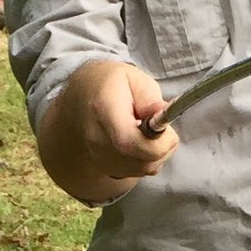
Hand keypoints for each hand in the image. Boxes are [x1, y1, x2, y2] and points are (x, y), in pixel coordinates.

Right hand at [39, 60, 178, 202]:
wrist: (82, 99)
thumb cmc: (111, 85)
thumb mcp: (134, 78)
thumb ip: (150, 97)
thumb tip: (162, 115)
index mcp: (103, 109)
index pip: (128, 141)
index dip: (157, 144)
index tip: (168, 131)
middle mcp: (97, 138)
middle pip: (140, 160)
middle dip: (163, 147)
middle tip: (161, 127)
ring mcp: (99, 156)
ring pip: (143, 169)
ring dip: (157, 153)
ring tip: (149, 131)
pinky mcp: (105, 167)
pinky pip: (137, 172)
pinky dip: (147, 159)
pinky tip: (141, 142)